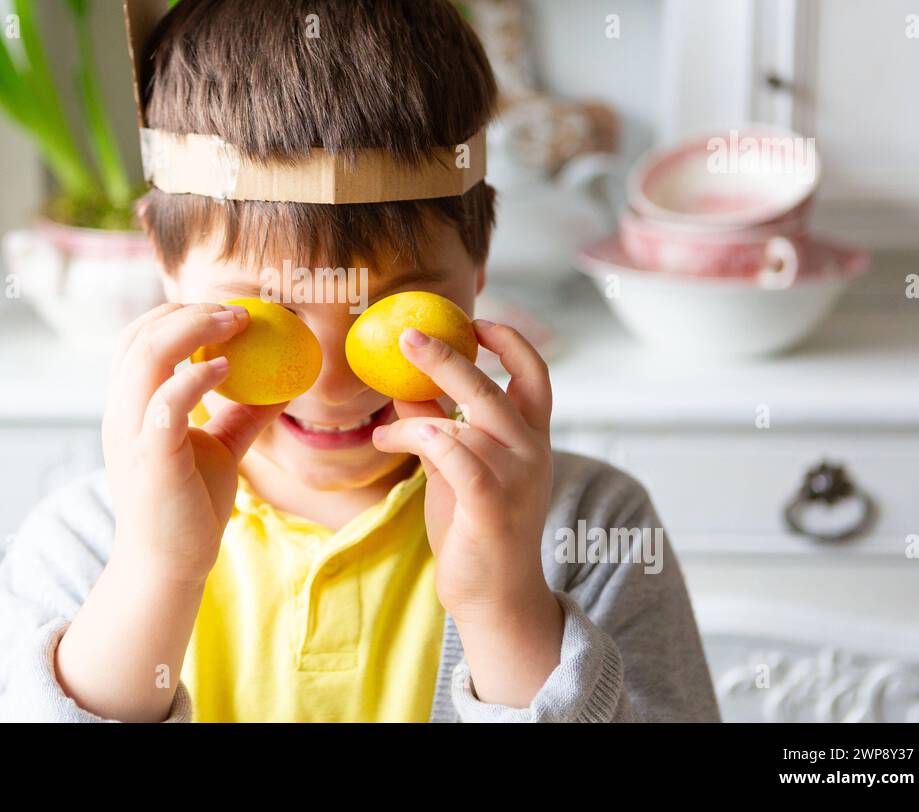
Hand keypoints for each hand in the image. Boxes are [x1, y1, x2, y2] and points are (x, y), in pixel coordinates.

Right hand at [102, 302, 286, 587]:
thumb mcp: (220, 448)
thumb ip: (241, 415)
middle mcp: (121, 414)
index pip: (134, 340)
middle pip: (137, 337)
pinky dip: (194, 376)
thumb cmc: (189, 509)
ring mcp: (131, 435)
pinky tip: (226, 369)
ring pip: (145, 357)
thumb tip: (282, 386)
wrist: (169, 566)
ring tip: (235, 325)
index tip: (223, 312)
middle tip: (236, 313)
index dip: (173, 314)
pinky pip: (166, 402)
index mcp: (130, 408)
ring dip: (192, 330)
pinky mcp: (152, 457)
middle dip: (186, 312)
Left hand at [371, 319, 563, 704]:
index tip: (475, 321)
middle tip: (407, 336)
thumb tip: (404, 386)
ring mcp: (516, 475)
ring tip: (384, 428)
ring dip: (413, 415)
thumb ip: (439, 426)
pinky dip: (413, 437)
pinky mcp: (491, 501)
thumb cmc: (477, 528)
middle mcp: (531, 450)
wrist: (497, 596)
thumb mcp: (459, 468)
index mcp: (532, 437)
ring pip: (462, 420)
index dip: (509, 340)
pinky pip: (450, 451)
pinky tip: (385, 440)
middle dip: (448, 354)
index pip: (535, 373)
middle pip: (490, 386)